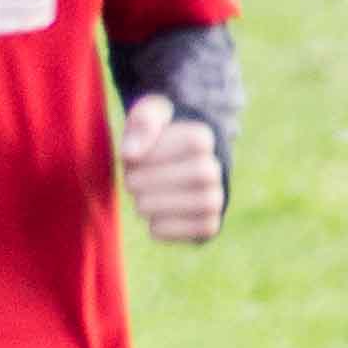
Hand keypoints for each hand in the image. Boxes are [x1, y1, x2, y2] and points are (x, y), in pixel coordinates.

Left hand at [120, 94, 224, 244]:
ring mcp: (215, 201)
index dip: (152, 152)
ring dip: (147, 203)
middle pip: (186, 177)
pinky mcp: (207, 227)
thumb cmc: (157, 138)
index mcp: (204, 138)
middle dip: (145, 179)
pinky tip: (154, 214)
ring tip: (142, 195)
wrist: (172, 168)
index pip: (189, 144)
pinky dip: (157, 226)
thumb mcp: (150, 115)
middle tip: (132, 179)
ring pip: (181, 207)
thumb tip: (131, 154)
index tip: (135, 155)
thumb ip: (143, 122)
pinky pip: (175, 232)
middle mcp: (216, 170)